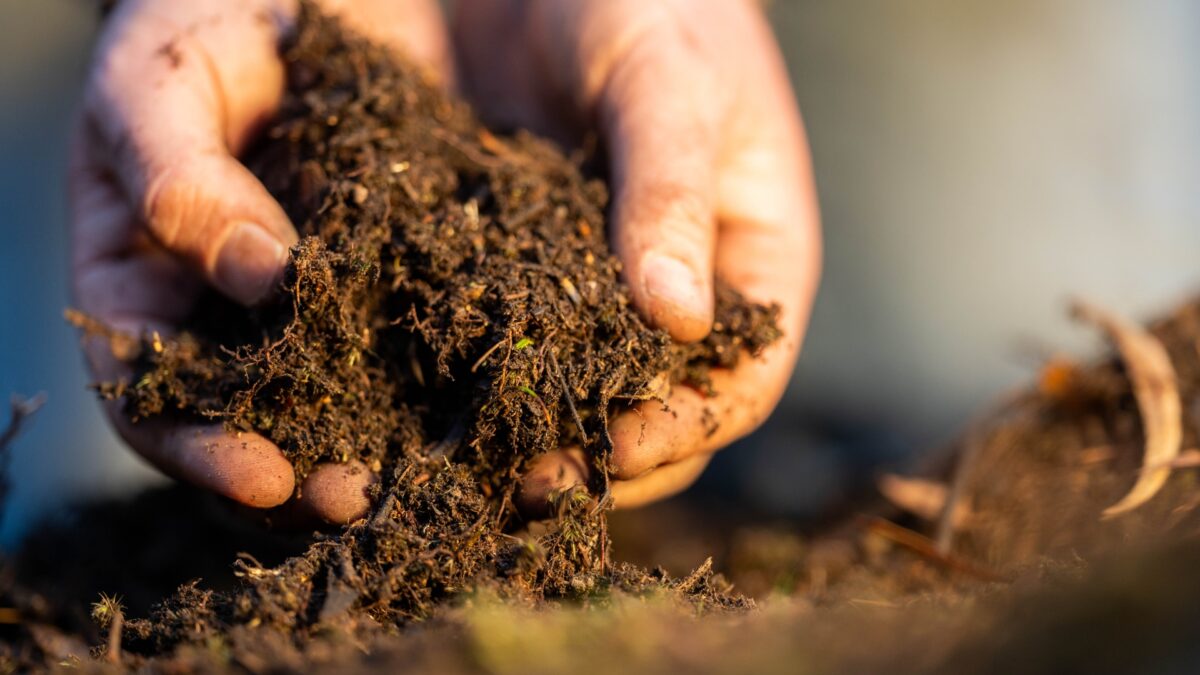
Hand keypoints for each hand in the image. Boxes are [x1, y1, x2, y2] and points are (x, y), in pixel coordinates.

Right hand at [70, 0, 450, 522]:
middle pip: (266, 422)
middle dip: (313, 468)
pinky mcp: (422, 276)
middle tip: (370, 496)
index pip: (155, 396)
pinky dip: (472, 382)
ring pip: (362, 399)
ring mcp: (336, 299)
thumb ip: (176, 167)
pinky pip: (443, 343)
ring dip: (403, 447)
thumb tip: (256, 273)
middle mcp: (242, 310)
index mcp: (154, 282)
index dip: (200, 448)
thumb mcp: (166, 73)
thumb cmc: (209, 14)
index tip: (269, 475)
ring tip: (449, 474)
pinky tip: (515, 404)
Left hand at [452, 0, 820, 512]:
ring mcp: (598, 290)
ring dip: (528, 440)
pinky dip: (468, 381)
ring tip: (460, 465)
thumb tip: (680, 321)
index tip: (607, 452)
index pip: (739, 383)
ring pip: (579, 395)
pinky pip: (505, 343)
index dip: (681, 428)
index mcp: (751, 262)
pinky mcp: (522, 271)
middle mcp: (679, 295)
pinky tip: (413, 400)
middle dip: (596, 457)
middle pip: (658, 413)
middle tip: (518, 482)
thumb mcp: (670, 78)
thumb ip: (670, 187)